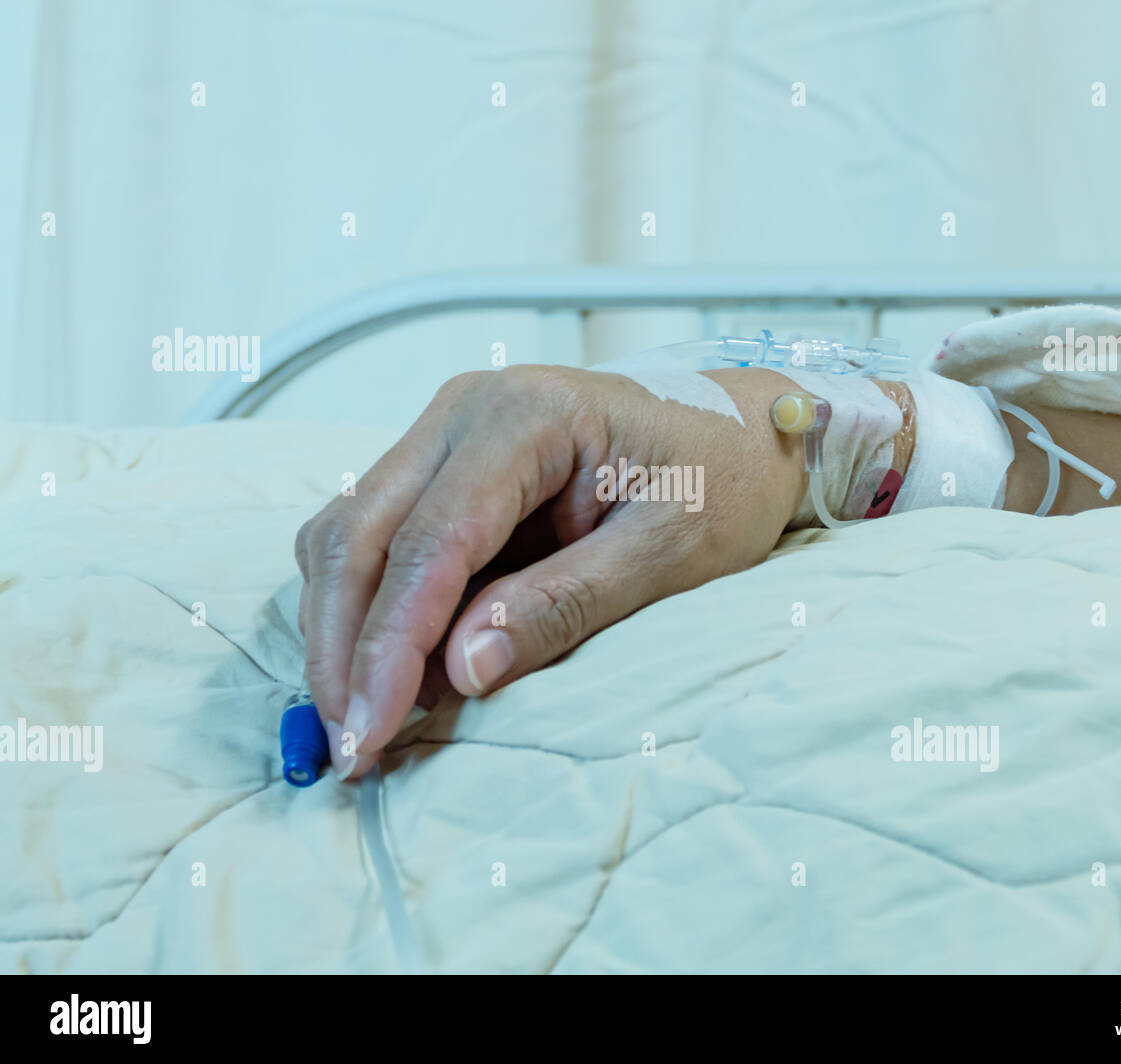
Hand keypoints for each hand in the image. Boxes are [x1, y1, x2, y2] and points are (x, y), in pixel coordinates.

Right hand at [294, 364, 807, 777]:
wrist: (737, 435)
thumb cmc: (718, 484)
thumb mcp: (667, 554)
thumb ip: (566, 604)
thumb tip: (462, 670)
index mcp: (528, 416)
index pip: (432, 539)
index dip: (390, 644)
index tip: (371, 731)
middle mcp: (466, 411)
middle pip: (359, 532)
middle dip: (343, 647)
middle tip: (352, 745)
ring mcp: (446, 433)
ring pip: (348, 534)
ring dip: (343, 631)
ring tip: (367, 720)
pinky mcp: (443, 466)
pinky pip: (376, 536)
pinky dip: (369, 608)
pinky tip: (391, 672)